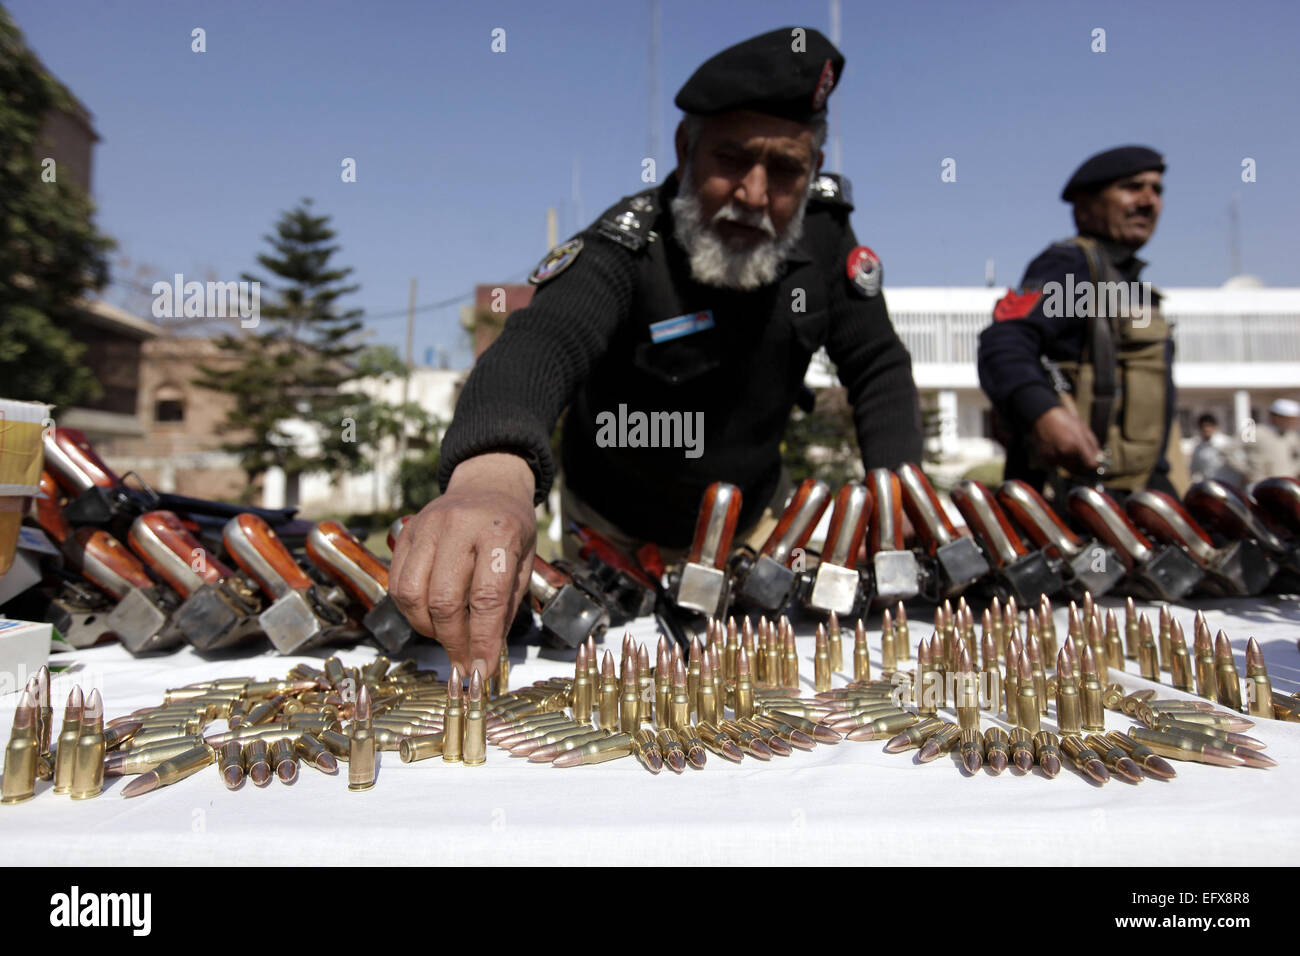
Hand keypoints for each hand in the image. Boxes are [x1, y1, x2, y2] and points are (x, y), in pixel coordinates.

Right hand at [389, 453, 536, 677]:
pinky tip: (429, 616)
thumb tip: (485, 655)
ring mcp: (427, 526)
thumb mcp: (524, 562)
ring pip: (412, 594)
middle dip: (452, 641)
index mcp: (499, 533)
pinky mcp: (406, 532)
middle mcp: (460, 526)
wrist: (487, 485)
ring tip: (446, 636)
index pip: (487, 597)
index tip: (482, 670)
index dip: (482, 640)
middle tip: (463, 663)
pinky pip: (396, 583)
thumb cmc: (511, 528)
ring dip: (427, 628)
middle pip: (444, 599)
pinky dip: (410, 610)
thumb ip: (505, 607)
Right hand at [1031, 406, 1102, 474]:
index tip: (1096, 461)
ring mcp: (1054, 458)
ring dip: (1073, 463)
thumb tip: (1100, 456)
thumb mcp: (1082, 428)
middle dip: (1084, 465)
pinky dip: (1061, 460)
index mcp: (1075, 445)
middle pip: (1080, 469)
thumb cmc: (1063, 420)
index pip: (1091, 464)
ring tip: (1070, 449)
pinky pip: (1058, 465)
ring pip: (1069, 468)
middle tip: (1085, 456)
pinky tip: (1059, 449)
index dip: (1095, 464)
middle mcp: (1064, 454)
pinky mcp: (1046, 459)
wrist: (1042, 417)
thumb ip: (1092, 444)